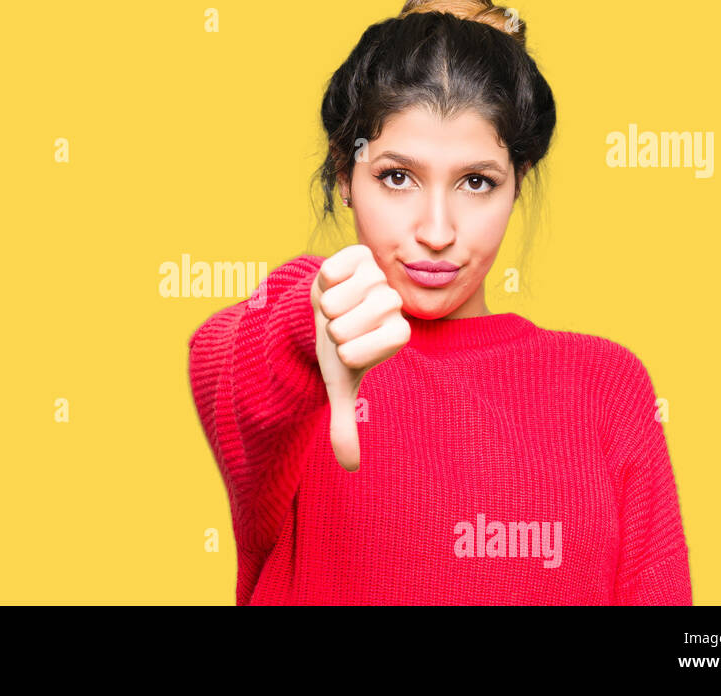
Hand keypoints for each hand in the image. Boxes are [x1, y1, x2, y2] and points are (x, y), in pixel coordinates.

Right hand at [310, 244, 410, 471]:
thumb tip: (350, 467)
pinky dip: (325, 279)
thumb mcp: (338, 384)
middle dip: (335, 328)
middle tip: (336, 327)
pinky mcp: (360, 254)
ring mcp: (378, 276)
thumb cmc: (335, 347)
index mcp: (397, 333)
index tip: (346, 351)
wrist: (323, 309)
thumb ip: (346, 423)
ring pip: (342, 295)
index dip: (356, 349)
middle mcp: (393, 303)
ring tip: (332, 308)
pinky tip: (329, 285)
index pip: (387, 339)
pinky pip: (336, 266)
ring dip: (326, 305)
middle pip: (355, 319)